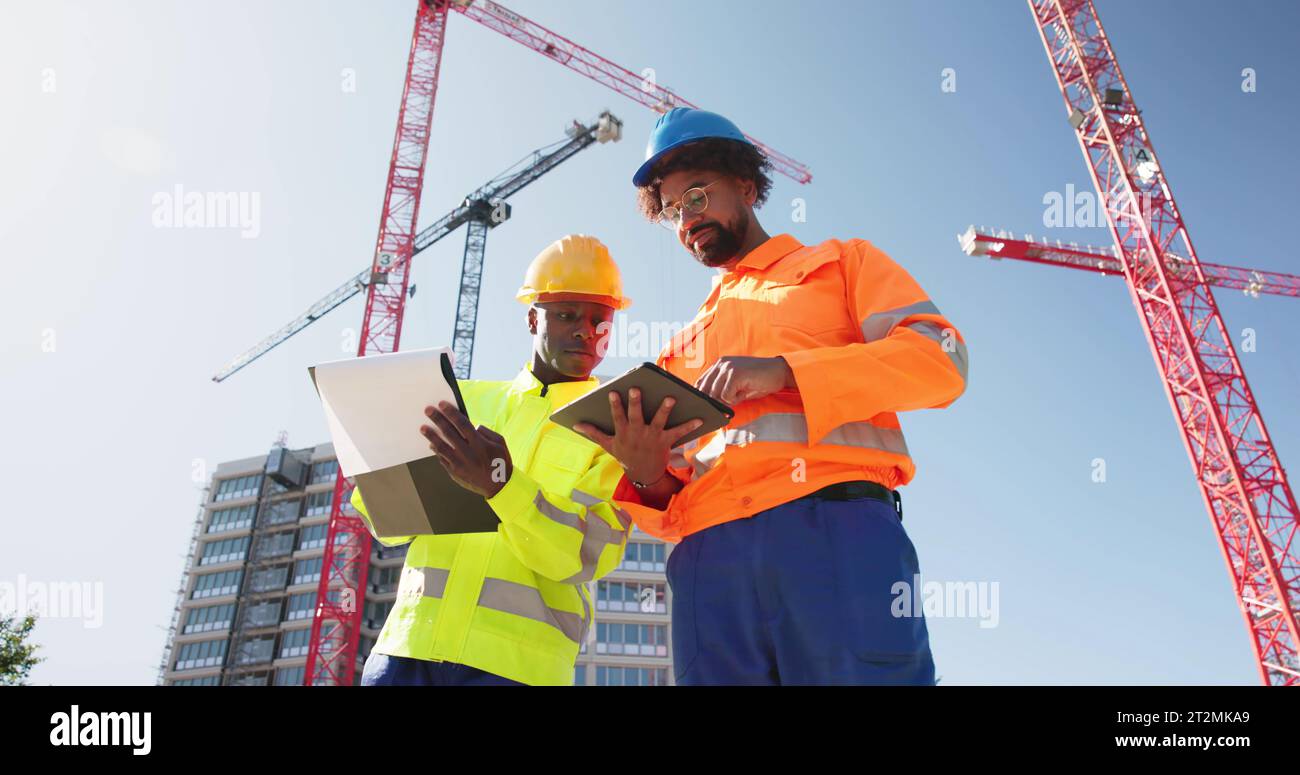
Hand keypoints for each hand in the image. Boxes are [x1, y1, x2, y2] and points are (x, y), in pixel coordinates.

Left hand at [420, 401, 512, 497]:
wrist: (499, 486)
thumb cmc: (501, 461)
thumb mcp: (500, 443)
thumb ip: (486, 432)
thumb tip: (471, 426)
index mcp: (480, 444)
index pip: (462, 424)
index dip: (451, 413)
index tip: (442, 404)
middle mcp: (468, 454)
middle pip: (449, 433)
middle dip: (438, 420)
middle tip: (428, 410)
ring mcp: (459, 464)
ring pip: (441, 447)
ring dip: (431, 436)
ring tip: (423, 428)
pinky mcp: (454, 473)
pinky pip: (442, 459)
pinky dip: (436, 450)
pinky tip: (432, 444)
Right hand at [573, 388, 702, 483]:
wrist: (643, 474)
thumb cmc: (625, 455)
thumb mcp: (608, 445)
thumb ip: (593, 433)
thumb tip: (576, 424)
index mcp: (622, 432)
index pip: (616, 416)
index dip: (614, 405)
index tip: (612, 392)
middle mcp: (637, 433)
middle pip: (635, 415)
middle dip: (635, 402)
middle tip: (635, 389)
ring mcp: (652, 437)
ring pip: (658, 420)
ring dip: (665, 409)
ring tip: (671, 398)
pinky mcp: (665, 441)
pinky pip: (679, 431)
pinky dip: (690, 425)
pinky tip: (700, 417)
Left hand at [694, 355, 794, 404]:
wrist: (779, 372)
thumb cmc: (758, 381)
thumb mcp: (736, 385)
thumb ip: (721, 391)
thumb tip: (708, 406)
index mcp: (719, 364)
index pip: (700, 383)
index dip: (703, 397)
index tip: (708, 406)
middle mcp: (721, 363)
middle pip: (706, 391)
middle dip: (716, 401)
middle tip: (734, 399)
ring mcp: (728, 367)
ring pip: (716, 395)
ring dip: (729, 399)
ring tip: (743, 391)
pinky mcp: (735, 374)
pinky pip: (726, 396)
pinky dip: (736, 399)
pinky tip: (746, 390)